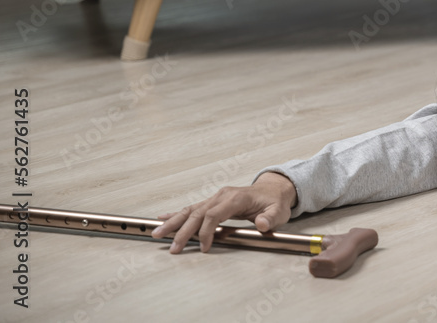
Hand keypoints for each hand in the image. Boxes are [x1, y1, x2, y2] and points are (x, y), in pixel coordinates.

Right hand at [152, 172, 296, 252]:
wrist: (274, 190)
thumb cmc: (274, 202)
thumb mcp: (279, 211)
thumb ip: (270, 218)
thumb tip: (261, 223)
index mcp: (236, 198)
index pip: (213, 214)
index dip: (205, 231)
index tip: (203, 247)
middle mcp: (223, 196)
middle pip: (197, 212)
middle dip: (183, 230)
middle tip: (172, 246)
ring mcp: (217, 197)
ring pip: (191, 209)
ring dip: (174, 222)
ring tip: (157, 232)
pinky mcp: (214, 202)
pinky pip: (193, 207)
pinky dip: (177, 213)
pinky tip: (163, 218)